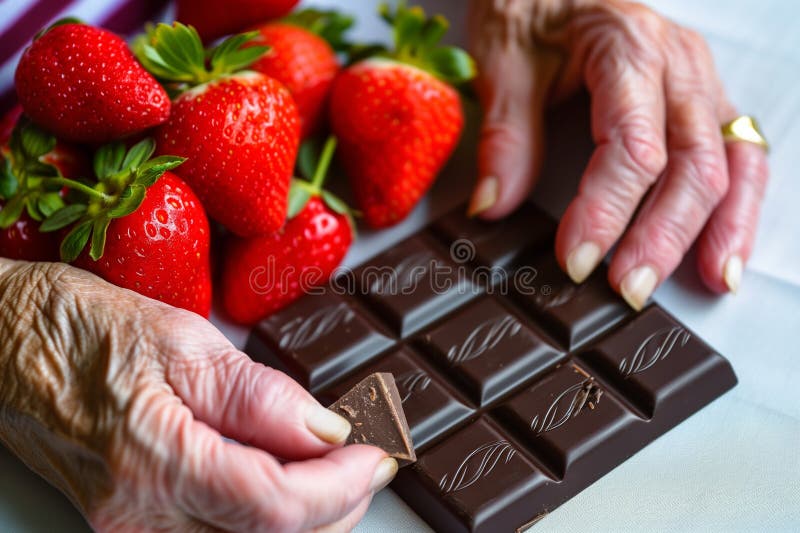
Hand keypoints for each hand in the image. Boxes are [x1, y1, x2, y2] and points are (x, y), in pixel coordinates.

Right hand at [0, 259, 395, 531]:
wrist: (6, 345)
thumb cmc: (81, 328)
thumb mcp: (179, 340)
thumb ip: (258, 395)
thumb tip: (326, 431)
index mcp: (152, 462)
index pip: (276, 506)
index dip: (342, 483)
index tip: (379, 450)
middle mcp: (142, 515)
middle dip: (340, 504)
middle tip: (374, 457)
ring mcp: (135, 528)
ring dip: (314, 515)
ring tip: (345, 468)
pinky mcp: (136, 521)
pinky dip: (273, 515)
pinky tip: (293, 482)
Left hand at [468, 0, 768, 307]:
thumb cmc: (531, 7)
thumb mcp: (504, 60)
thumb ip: (506, 134)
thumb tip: (494, 205)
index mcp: (629, 47)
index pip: (632, 146)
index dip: (607, 210)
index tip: (576, 260)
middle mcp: (678, 66)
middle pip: (691, 163)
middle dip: (662, 235)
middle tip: (628, 289)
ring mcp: (698, 83)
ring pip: (731, 162)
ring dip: (719, 228)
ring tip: (710, 284)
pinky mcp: (701, 102)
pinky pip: (738, 156)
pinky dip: (737, 206)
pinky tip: (723, 251)